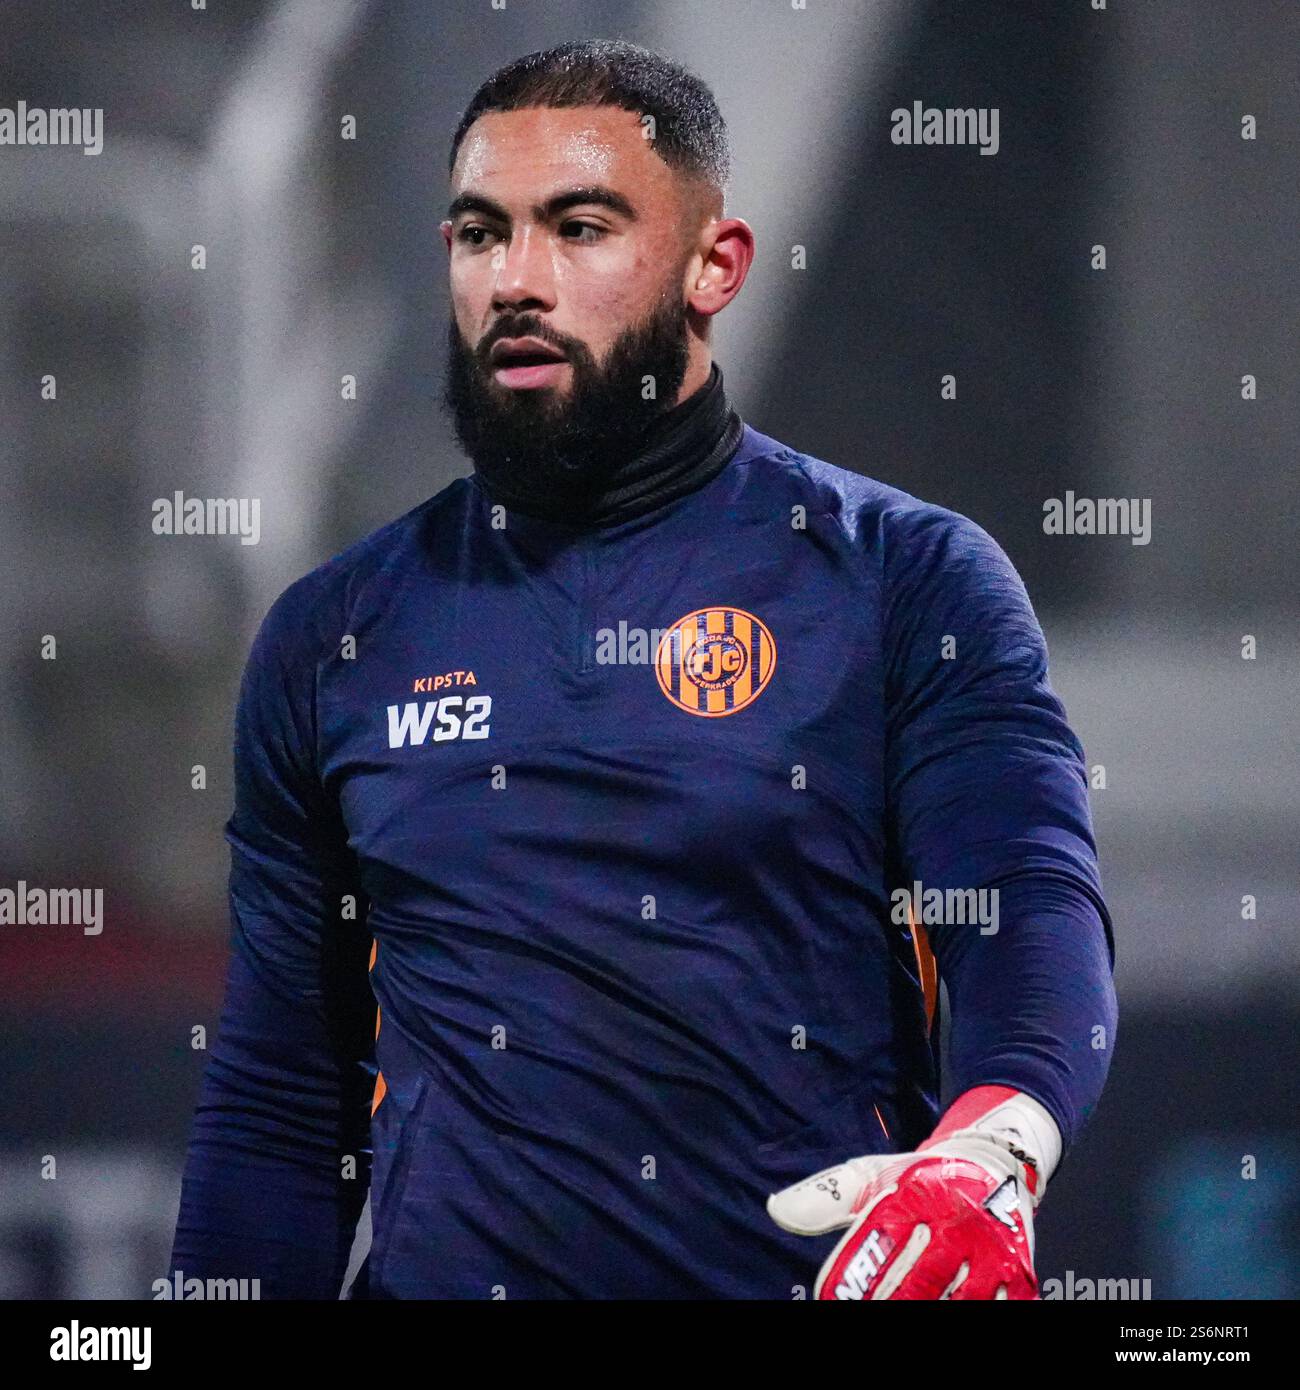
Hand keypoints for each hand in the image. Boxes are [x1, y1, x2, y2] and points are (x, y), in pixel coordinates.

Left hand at [767, 1102, 1047, 1299]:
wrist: (992, 1160)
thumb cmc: (922, 1177)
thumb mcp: (874, 1176)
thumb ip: (827, 1197)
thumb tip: (777, 1210)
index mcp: (912, 1194)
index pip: (877, 1243)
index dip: (853, 1278)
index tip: (831, 1298)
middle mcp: (952, 1219)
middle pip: (917, 1281)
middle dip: (891, 1303)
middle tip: (867, 1310)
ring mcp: (987, 1246)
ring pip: (957, 1300)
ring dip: (932, 1310)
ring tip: (904, 1315)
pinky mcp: (1017, 1267)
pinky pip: (1000, 1305)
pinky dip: (974, 1311)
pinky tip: (951, 1313)